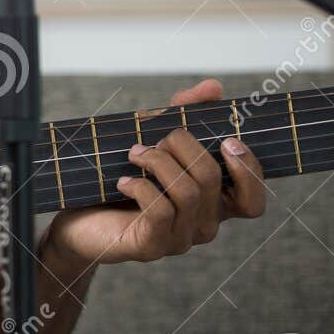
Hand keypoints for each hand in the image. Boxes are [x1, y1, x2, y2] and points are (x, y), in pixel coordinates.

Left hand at [42, 78, 266, 271]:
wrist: (81, 219)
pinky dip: (141, 187)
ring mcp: (180, 238)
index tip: (226, 140)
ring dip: (157, 161)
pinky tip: (123, 181)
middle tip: (155, 139)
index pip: (252, 200)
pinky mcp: (152, 245)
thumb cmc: (123, 178)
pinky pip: (160, 211)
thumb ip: (184, 114)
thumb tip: (213, 87)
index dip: (248, 170)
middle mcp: (204, 224)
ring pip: (188, 193)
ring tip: (134, 153)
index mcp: (213, 203)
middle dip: (182, 146)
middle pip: (211, 179)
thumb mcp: (154, 140)